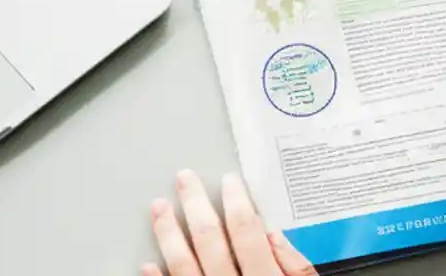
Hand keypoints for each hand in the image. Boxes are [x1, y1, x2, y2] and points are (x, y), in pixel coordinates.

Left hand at [143, 170, 315, 275]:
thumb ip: (297, 268)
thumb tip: (275, 236)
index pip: (247, 232)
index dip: (237, 202)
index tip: (228, 181)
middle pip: (210, 241)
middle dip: (195, 205)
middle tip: (184, 179)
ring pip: (182, 265)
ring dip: (168, 234)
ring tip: (159, 208)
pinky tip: (148, 263)